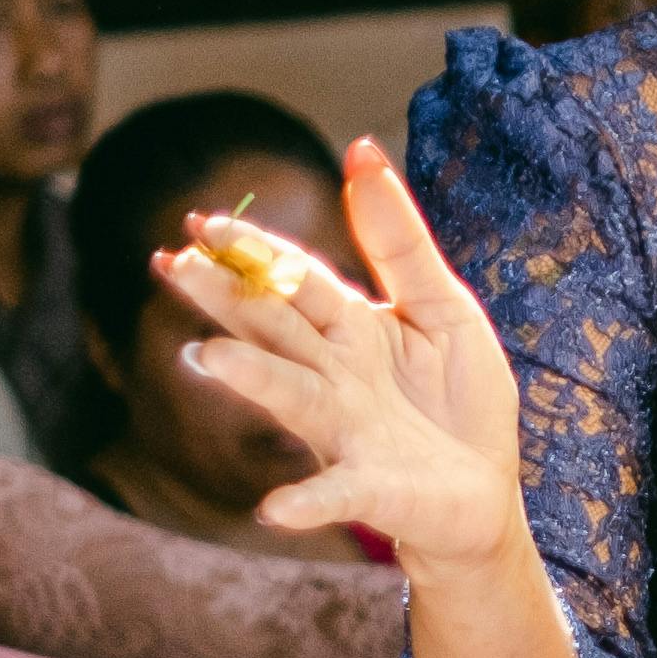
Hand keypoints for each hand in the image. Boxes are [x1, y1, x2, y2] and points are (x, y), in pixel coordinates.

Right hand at [157, 137, 530, 584]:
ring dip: (252, 378)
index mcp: (348, 328)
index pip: (293, 280)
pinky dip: (306, 500)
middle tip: (171, 266)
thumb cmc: (459, 400)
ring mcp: (346, 434)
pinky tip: (276, 508)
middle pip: (272, 328)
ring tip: (209, 358)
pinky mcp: (372, 489)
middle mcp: (333, 376)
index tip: (201, 222)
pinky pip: (335, 492)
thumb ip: (399, 242)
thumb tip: (361, 149)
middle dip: (225, 298)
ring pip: (291, 396)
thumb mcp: (443, 306)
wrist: (484, 493)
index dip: (253, 250)